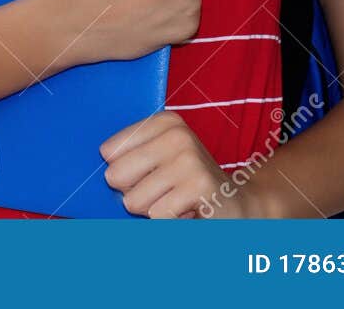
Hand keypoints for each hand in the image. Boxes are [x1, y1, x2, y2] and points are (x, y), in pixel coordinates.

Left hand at [101, 111, 254, 217]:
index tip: (149, 174)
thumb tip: (106, 175)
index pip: (109, 152)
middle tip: (162, 192)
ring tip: (176, 202)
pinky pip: (156, 215)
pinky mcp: (199, 186)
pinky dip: (168, 222)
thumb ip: (125, 161)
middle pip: (116, 175)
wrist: (237, 204)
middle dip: (132, 193)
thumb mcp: (157, 162)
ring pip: (134, 200)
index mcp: (164, 122)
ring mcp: (189, 158)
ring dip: (151, 210)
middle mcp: (177, 134)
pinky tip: (188, 212)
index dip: (122, 173)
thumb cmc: (186, 184)